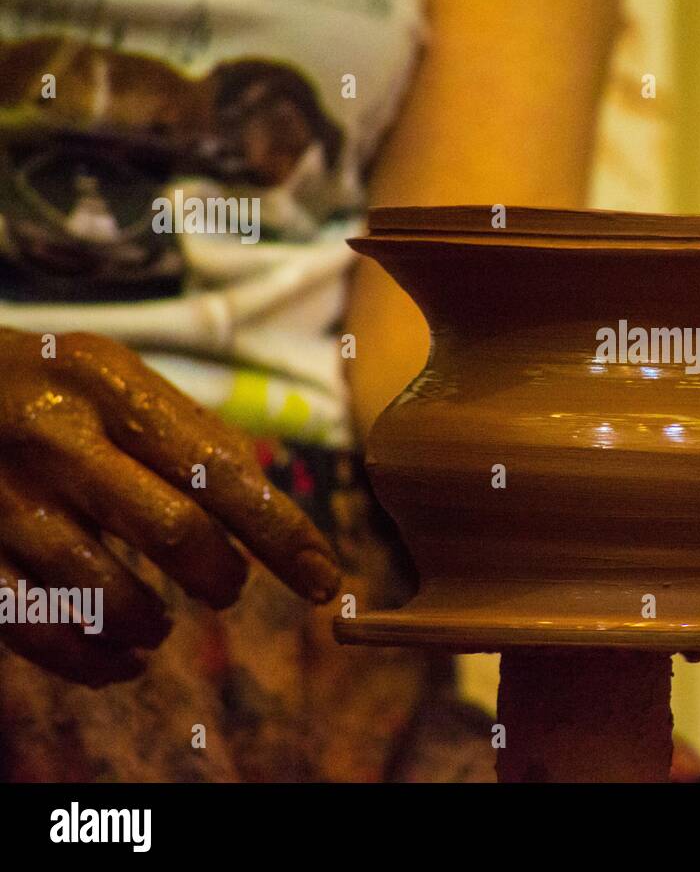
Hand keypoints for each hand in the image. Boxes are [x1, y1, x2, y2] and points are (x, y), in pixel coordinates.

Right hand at [0, 328, 340, 685]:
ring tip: (163, 623)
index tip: (325, 579)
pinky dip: (93, 662)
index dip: (282, 534)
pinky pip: (38, 632)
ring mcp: (4, 501)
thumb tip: (274, 511)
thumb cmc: (57, 389)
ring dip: (154, 624)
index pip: (221, 471)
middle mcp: (56, 439)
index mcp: (111, 388)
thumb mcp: (124, 381)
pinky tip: (122, 660)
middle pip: (170, 532)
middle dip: (221, 576)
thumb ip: (196, 438)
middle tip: (229, 587)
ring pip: (105, 594)